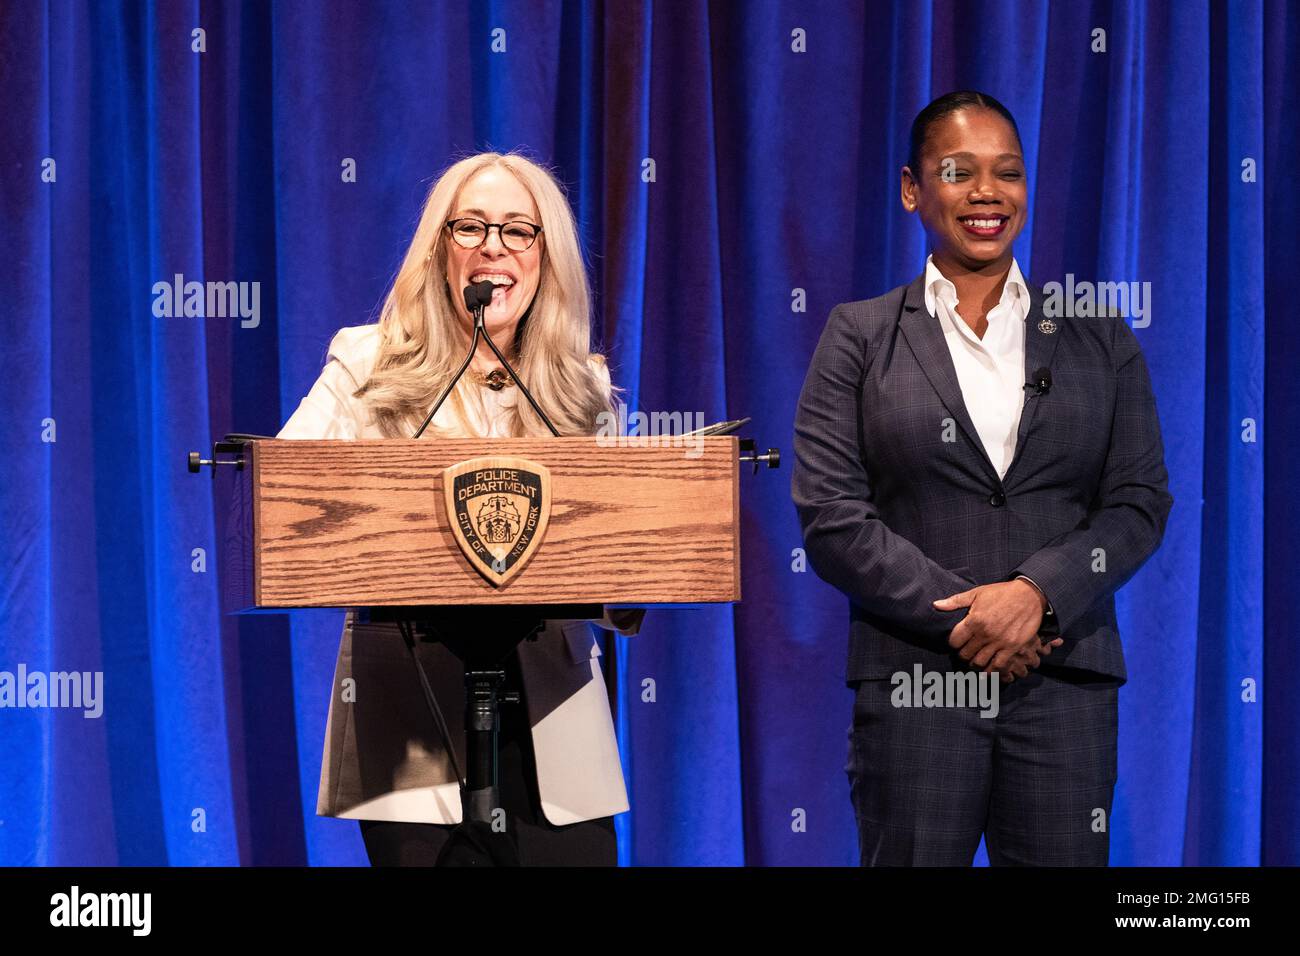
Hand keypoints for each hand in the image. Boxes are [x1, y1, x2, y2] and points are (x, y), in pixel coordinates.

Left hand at [933, 580, 1058, 680]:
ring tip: (975, 661)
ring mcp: (999, 642)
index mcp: (974, 620)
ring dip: (975, 664)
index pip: (954, 641)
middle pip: (965, 654)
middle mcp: (985, 633)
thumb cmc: (1001, 593)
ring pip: (980, 662)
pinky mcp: (1013, 647)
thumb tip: (935, 605)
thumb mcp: (976, 593)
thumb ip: (955, 601)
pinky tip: (987, 672)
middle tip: (965, 653)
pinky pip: (998, 665)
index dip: (953, 643)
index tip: (956, 642)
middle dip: (963, 655)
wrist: (1029, 595)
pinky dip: (991, 672)